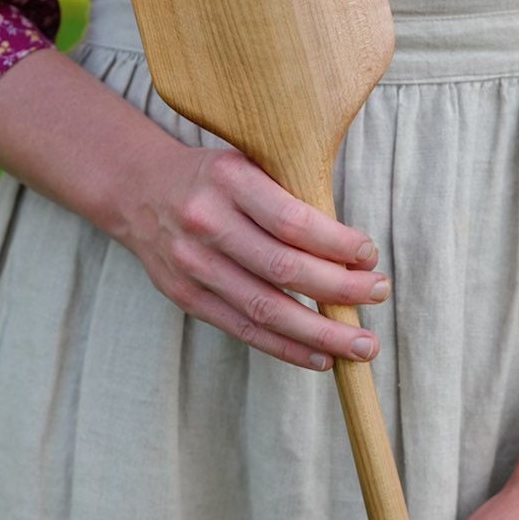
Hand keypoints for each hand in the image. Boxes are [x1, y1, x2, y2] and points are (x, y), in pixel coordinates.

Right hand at [117, 142, 387, 370]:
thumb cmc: (214, 176)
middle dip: (340, 288)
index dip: (336, 243)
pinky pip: (243, 329)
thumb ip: (290, 195)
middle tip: (380, 294)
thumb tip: (353, 248)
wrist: (138, 189)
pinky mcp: (185, 296)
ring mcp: (192, 264)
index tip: (369, 255)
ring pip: (265, 308)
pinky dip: (286, 347)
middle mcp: (206, 222)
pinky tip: (322, 356)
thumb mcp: (248, 163)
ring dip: (321, 331)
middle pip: (283, 268)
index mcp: (229, 179)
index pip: (292, 220)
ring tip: (362, 344)